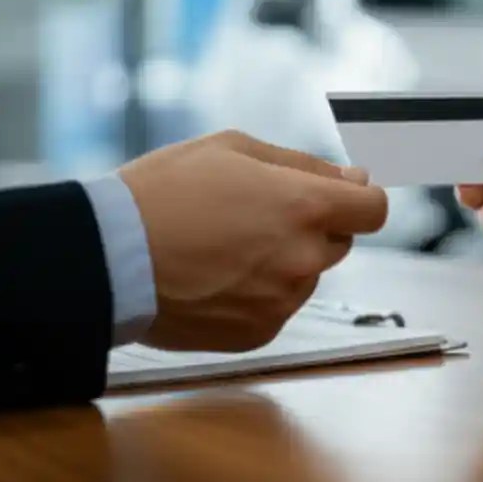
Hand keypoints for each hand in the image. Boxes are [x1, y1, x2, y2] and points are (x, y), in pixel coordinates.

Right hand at [119, 130, 387, 350]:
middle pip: (339, 242)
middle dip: (312, 226)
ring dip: (283, 261)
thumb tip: (353, 179)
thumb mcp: (232, 148)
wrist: (109, 256)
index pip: (374, 210)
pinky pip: (277, 307)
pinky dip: (257, 293)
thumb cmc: (164, 192)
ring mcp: (283, 300)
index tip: (342, 195)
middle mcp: (304, 258)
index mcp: (305, 206)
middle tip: (256, 214)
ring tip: (223, 246)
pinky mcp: (259, 333)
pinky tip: (215, 276)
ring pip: (305, 275)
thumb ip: (303, 164)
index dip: (360, 199)